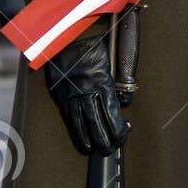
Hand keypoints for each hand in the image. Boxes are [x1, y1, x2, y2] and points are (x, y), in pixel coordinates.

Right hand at [45, 33, 129, 155]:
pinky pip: (69, 116)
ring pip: (81, 122)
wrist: (64, 37)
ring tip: (95, 150)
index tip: (124, 134)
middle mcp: (87, 91)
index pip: (112, 111)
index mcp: (102, 81)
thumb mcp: (110, 57)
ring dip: (89, 138)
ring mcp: (72, 94)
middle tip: (110, 149)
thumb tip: (125, 100)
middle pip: (97, 121)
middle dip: (104, 138)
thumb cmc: (91, 45)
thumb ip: (120, 78)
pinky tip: (80, 140)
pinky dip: (76, 131)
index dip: (118, 126)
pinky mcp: (62, 95)